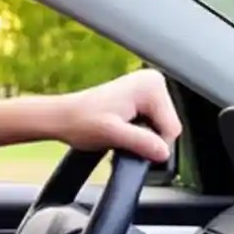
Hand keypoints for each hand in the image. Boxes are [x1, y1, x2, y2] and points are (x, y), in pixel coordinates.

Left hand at [56, 69, 183, 162]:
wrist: (61, 117)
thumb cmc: (80, 121)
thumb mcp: (112, 134)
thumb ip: (140, 141)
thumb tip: (163, 152)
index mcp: (152, 84)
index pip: (171, 129)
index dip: (152, 145)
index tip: (128, 144)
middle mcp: (153, 81)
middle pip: (167, 128)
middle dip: (146, 140)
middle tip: (120, 139)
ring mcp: (148, 88)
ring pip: (159, 128)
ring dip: (141, 137)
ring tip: (117, 134)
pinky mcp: (142, 97)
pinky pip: (151, 123)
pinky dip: (137, 132)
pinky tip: (120, 130)